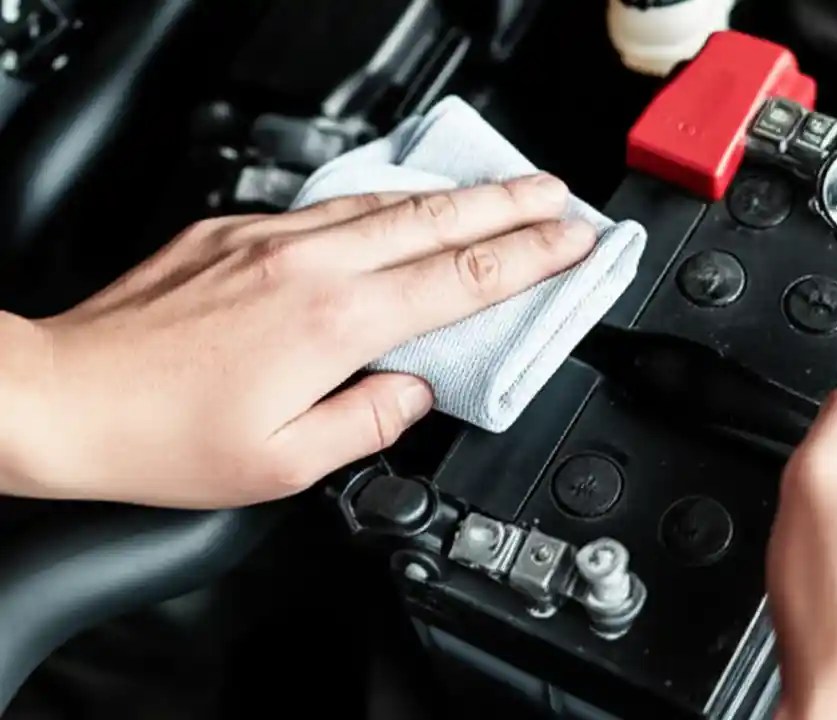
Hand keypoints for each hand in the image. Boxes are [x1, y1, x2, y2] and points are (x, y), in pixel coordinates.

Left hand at [0, 174, 593, 507]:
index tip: (572, 243)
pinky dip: (382, 203)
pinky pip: (329, 204)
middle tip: (558, 194)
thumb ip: (370, 422)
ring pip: (385, 201)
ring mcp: (270, 239)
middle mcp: (310, 266)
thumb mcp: (284, 462)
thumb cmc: (162, 436)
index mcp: (337, 324)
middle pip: (437, 219)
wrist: (62, 396)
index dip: (531, 258)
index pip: (462, 277)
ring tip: (497, 191)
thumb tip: (417, 393)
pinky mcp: (233, 231)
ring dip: (452, 195)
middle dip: (510, 202)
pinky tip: (397, 207)